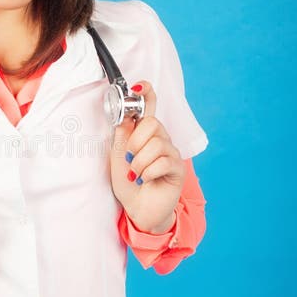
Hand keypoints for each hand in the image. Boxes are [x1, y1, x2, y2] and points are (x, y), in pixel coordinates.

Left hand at [110, 81, 184, 232]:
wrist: (137, 210)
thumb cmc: (129, 183)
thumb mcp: (118, 157)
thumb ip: (123, 136)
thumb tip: (126, 116)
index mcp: (144, 134)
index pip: (150, 107)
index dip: (146, 93)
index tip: (138, 86)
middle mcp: (161, 139)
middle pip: (153, 123)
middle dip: (136, 142)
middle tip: (131, 158)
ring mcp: (171, 153)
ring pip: (157, 144)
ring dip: (140, 162)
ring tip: (137, 174)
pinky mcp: (177, 169)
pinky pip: (163, 162)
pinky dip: (148, 173)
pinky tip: (145, 180)